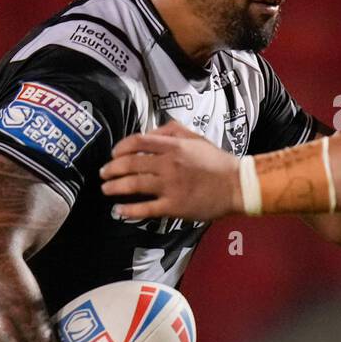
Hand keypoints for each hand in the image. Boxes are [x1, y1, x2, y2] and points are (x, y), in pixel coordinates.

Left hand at [100, 122, 241, 220]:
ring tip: (106, 189)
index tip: (114, 154)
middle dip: (112, 169)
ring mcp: (170, 186)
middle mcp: (168, 164)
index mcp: (173, 146)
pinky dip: (129, 210)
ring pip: (134, 185)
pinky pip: (146, 208)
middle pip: (130, 164)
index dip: (121, 147)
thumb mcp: (196, 137)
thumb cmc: (217, 161)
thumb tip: (151, 132)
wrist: (237, 185)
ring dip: (115, 187)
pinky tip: (119, 210)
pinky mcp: (174, 206)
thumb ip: (172, 130)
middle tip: (104, 174)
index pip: (138, 142)